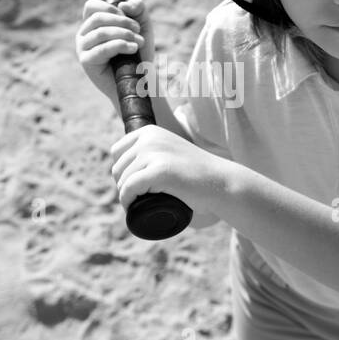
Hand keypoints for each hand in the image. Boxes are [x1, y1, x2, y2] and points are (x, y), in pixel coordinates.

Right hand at [76, 0, 155, 108]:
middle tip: (138, 30)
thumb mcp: (142, 25)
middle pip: (98, 18)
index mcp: (92, 24)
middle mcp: (84, 35)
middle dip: (122, 21)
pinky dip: (120, 45)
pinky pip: (102, 49)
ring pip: (100, 32)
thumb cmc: (138, 51)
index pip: (91, 6)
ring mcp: (82, 48)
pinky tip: (133, 48)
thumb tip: (124, 4)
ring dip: (124, 34)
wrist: (140, 78)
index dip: (110, 8)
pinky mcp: (86, 62)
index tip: (128, 16)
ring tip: (139, 42)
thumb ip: (138, 8)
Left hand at [109, 124, 224, 214]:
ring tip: (141, 205)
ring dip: (126, 196)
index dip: (121, 171)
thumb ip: (153, 150)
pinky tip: (132, 208)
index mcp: (150, 131)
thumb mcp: (170, 151)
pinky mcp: (159, 171)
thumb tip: (122, 166)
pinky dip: (127, 201)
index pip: (116, 152)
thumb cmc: (195, 174)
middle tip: (140, 199)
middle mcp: (149, 138)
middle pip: (117, 168)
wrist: (221, 182)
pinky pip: (129, 188)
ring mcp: (154, 153)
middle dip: (123, 186)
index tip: (133, 185)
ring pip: (122, 181)